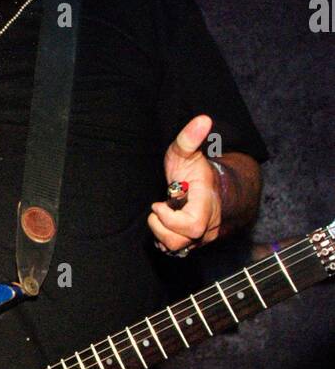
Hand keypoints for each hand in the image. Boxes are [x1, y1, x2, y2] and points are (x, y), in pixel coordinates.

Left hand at [149, 114, 221, 255]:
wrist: (210, 189)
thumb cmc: (195, 171)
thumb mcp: (187, 152)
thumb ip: (191, 137)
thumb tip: (203, 118)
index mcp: (205, 205)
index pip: (192, 226)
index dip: (171, 219)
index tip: (159, 203)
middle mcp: (206, 226)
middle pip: (179, 243)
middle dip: (161, 227)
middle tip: (158, 208)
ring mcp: (200, 238)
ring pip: (176, 250)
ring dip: (160, 234)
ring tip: (161, 214)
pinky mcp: (192, 244)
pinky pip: (175, 251)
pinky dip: (164, 239)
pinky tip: (163, 222)